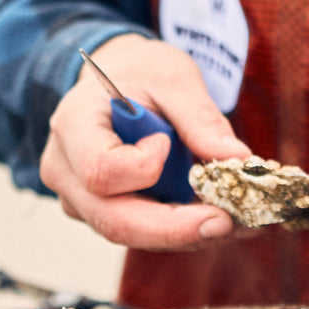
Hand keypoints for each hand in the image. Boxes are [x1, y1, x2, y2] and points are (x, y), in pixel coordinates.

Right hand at [41, 34, 251, 249]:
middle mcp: (66, 172)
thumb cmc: (140, 74)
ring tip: (242, 222)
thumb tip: (236, 159)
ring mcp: (82, 200)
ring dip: (188, 235)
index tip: (168, 142)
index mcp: (73, 126)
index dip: (142, 168)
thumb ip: (199, 116)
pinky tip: (224, 219)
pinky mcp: (105, 214)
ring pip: (132, 234)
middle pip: (114, 220)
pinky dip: (184, 231)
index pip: (100, 170)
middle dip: (175, 229)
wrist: (119, 84)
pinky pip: (143, 233)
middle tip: (228, 222)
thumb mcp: (172, 76)